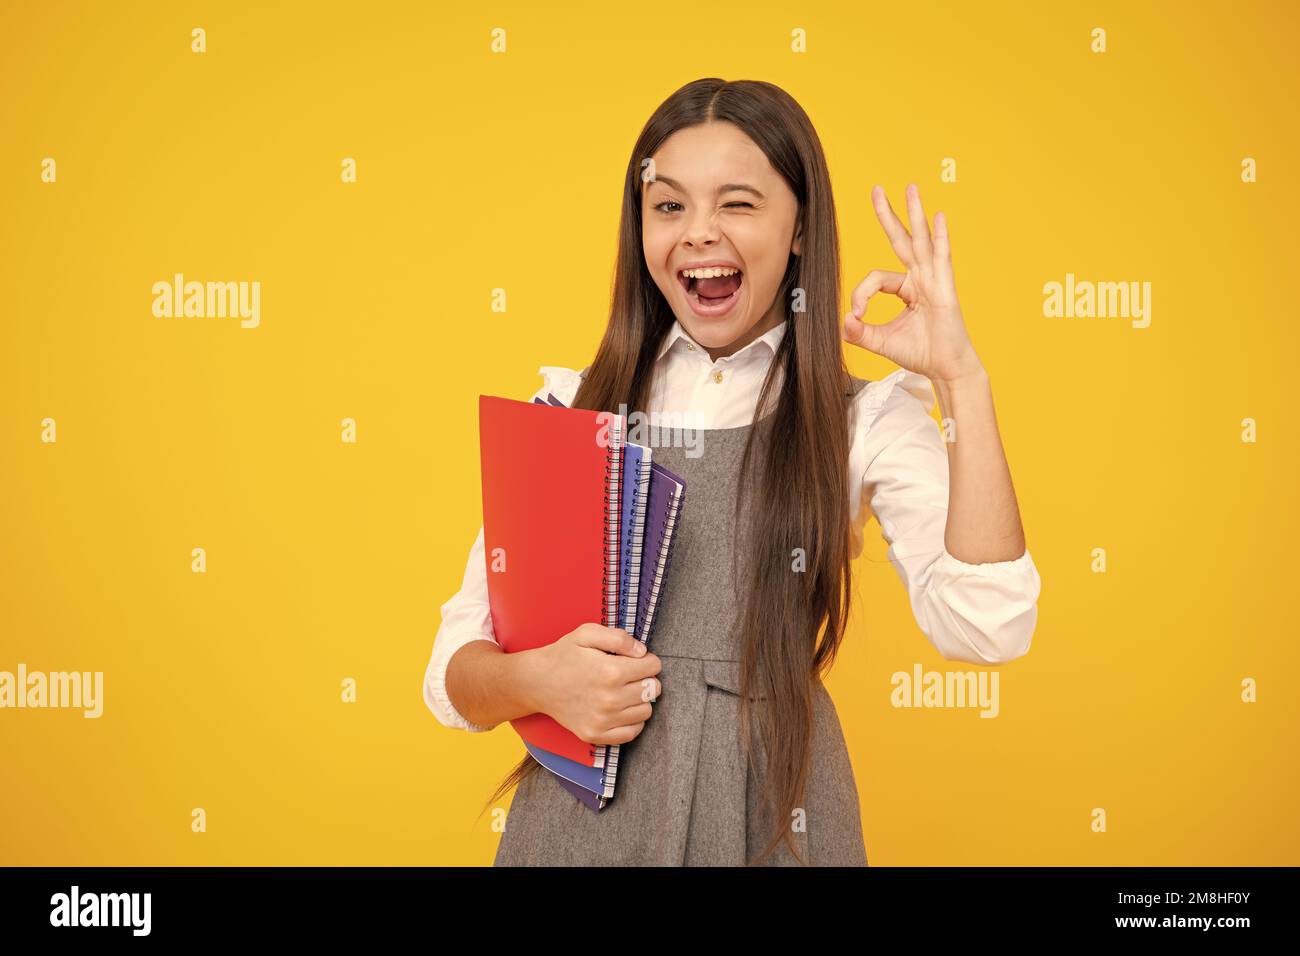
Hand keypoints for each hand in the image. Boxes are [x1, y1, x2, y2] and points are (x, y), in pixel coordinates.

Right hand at [533, 623, 661, 745]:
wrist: (536, 683)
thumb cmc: (563, 655)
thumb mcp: (587, 633)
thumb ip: (619, 638)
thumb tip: (642, 652)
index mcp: (610, 671)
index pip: (653, 666)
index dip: (647, 659)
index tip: (635, 660)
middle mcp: (609, 699)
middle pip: (652, 689)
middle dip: (646, 678)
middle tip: (630, 675)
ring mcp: (602, 721)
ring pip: (646, 711)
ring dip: (640, 700)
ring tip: (623, 691)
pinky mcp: (595, 735)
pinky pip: (632, 732)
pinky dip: (632, 721)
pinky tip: (621, 709)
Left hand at [841, 183, 984, 383]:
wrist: (945, 369)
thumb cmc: (920, 352)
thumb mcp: (880, 342)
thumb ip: (859, 332)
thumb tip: (843, 320)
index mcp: (906, 288)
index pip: (875, 279)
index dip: (861, 294)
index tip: (856, 315)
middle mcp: (920, 278)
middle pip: (901, 240)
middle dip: (888, 214)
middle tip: (876, 189)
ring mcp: (934, 280)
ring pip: (921, 242)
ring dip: (915, 214)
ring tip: (910, 188)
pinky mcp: (944, 289)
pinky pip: (941, 259)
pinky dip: (940, 238)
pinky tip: (938, 217)